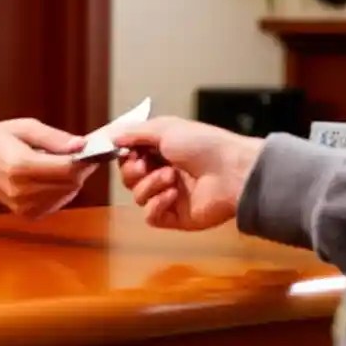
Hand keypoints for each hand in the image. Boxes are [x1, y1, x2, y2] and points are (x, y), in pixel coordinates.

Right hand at [0, 118, 96, 218]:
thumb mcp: (23, 127)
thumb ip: (54, 138)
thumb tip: (81, 144)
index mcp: (21, 166)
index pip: (67, 169)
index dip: (85, 159)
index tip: (93, 148)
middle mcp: (22, 191)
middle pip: (71, 184)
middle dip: (81, 168)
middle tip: (78, 152)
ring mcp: (24, 207)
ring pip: (68, 194)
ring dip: (72, 178)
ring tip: (60, 162)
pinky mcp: (26, 215)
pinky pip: (58, 202)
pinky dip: (62, 189)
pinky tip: (50, 176)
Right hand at [115, 117, 262, 230]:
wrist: (232, 171)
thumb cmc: (203, 144)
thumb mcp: (165, 128)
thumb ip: (135, 133)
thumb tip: (113, 138)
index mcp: (162, 151)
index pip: (130, 158)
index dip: (125, 156)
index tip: (128, 151)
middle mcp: (164, 173)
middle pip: (128, 178)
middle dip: (133, 171)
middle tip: (145, 165)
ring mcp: (170, 196)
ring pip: (138, 196)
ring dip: (150, 185)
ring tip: (171, 178)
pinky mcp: (176, 217)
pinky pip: (151, 217)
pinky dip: (157, 205)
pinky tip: (173, 195)